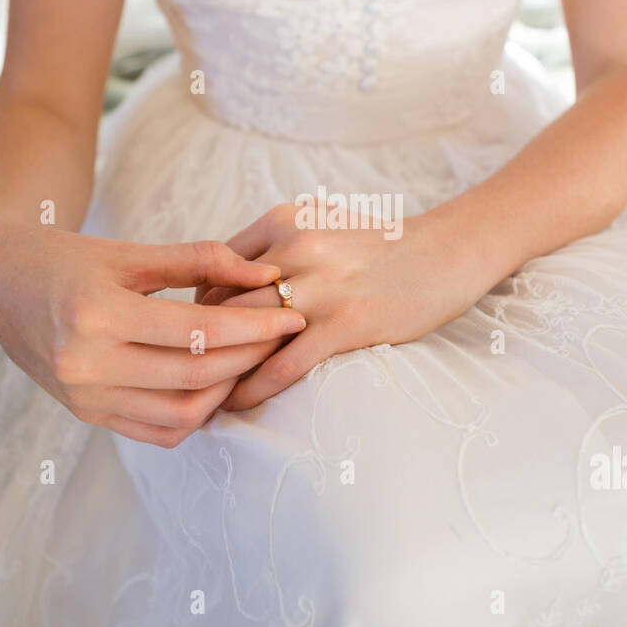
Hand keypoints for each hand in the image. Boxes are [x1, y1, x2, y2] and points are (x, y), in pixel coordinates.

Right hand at [0, 218, 306, 446]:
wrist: (3, 284)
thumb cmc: (70, 259)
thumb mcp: (132, 252)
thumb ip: (202, 260)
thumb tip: (268, 276)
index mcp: (96, 314)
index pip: (197, 334)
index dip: (254, 328)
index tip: (292, 317)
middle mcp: (86, 363)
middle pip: (195, 377)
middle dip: (250, 358)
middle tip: (283, 338)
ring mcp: (84, 397)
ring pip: (180, 414)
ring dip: (226, 391)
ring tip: (252, 359)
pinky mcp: (86, 414)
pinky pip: (156, 431)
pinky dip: (195, 414)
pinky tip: (216, 384)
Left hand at [196, 204, 492, 410]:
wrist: (447, 252)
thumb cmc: (383, 246)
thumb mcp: (322, 223)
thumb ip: (277, 245)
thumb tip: (230, 281)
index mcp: (285, 220)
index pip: (215, 268)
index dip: (198, 306)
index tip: (191, 334)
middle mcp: (295, 248)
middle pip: (220, 302)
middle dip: (197, 341)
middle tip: (179, 374)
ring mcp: (320, 287)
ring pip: (244, 334)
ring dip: (217, 369)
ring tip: (197, 396)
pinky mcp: (344, 324)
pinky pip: (281, 364)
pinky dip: (251, 389)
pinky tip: (236, 406)